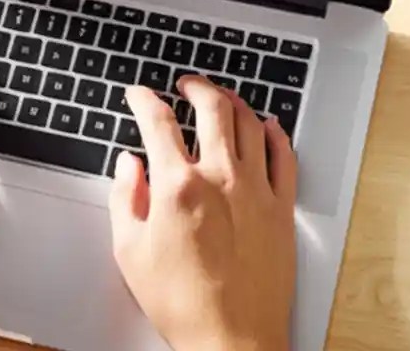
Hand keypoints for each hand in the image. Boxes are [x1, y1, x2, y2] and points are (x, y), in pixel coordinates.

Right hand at [109, 76, 297, 350]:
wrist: (232, 339)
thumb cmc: (182, 303)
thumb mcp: (129, 251)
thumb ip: (125, 198)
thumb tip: (128, 165)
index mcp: (177, 186)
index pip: (158, 122)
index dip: (144, 99)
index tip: (139, 94)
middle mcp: (220, 179)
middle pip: (212, 109)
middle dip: (196, 87)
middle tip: (186, 84)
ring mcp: (256, 191)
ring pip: (249, 124)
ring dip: (233, 101)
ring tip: (222, 96)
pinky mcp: (281, 209)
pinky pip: (285, 157)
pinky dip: (276, 134)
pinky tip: (269, 126)